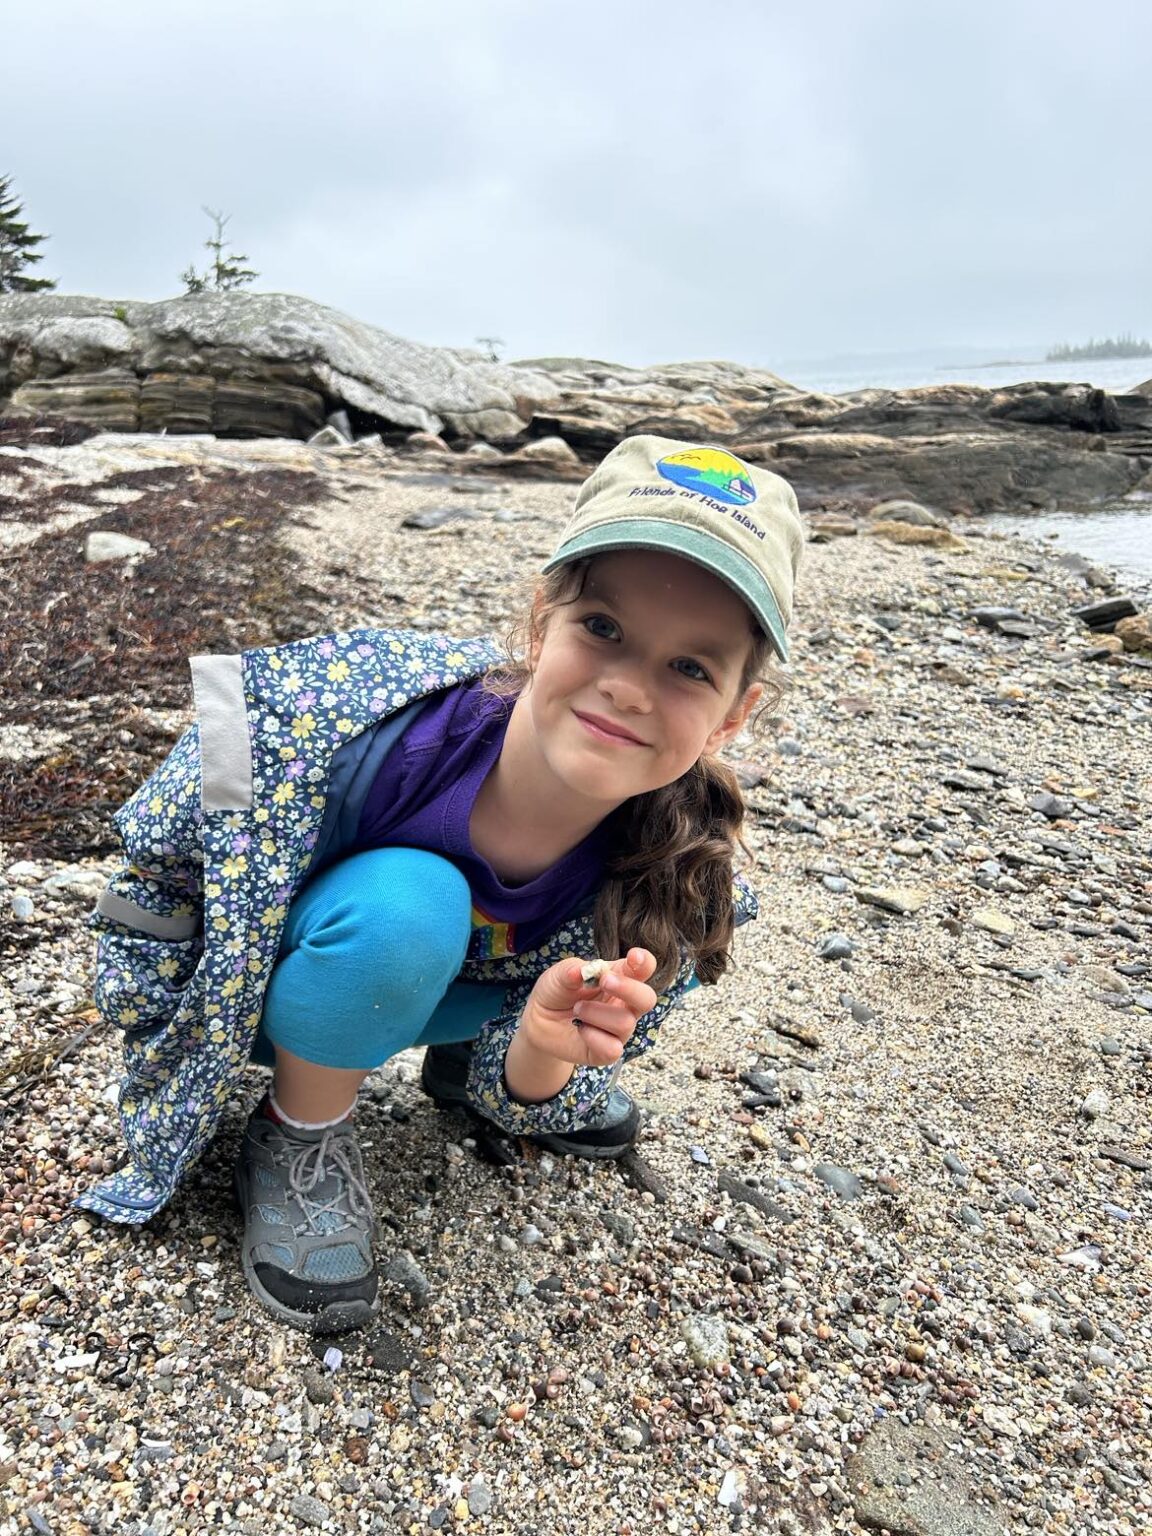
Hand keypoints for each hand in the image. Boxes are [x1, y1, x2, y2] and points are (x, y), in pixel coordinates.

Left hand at [518, 948, 658, 1068]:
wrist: (538, 1020)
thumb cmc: (557, 991)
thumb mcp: (558, 974)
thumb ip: (571, 970)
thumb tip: (583, 972)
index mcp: (619, 977)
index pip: (643, 968)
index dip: (644, 962)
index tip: (634, 956)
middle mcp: (625, 1003)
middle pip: (647, 998)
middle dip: (628, 988)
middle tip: (605, 982)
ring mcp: (619, 1029)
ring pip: (625, 1023)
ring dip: (595, 1013)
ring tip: (577, 1009)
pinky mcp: (608, 1052)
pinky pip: (612, 1049)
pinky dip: (592, 1036)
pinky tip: (580, 1029)